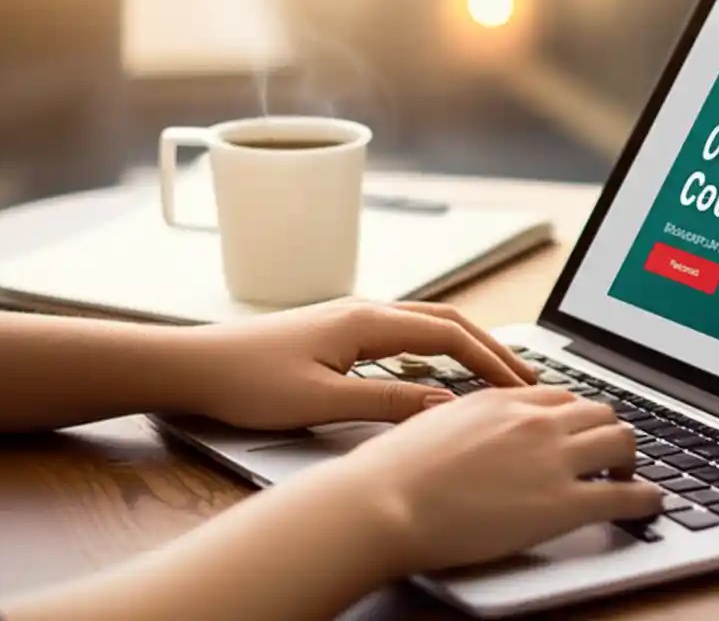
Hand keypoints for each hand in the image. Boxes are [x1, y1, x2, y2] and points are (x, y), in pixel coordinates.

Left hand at [182, 298, 535, 428]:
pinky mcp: (337, 334)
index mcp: (366, 321)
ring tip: (496, 375)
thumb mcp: (322, 402)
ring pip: (426, 325)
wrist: (191, 365)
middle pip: (447, 322)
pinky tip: (438, 374)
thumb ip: (388, 404)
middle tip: (528, 378)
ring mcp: (350, 320)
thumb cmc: (246, 382)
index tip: (522, 387)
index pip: (448, 336)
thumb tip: (447, 407)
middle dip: (491, 348)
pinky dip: (436, 351)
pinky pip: (403, 335)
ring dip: (466, 347)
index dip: (491, 361)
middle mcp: (364, 311)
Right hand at [340, 386, 663, 573]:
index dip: (575, 416)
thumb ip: (464, 421)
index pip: (560, 396)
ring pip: (622, 441)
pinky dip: (647, 499)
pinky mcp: (563, 504)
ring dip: (631, 459)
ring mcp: (553, 459)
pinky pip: (626, 495)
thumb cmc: (390, 474)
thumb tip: (469, 428)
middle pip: (599, 411)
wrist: (383, 504)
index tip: (577, 432)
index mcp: (501, 400)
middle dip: (608, 431)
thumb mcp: (430, 424)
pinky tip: (650, 505)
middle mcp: (534, 421)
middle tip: (608, 454)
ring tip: (628, 477)